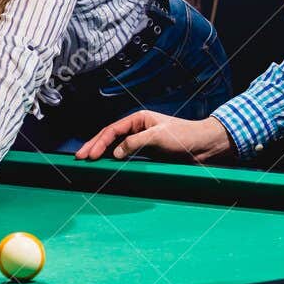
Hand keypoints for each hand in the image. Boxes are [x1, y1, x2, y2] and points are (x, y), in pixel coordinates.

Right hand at [76, 111, 232, 163]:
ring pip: (116, 145)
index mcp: (139, 119)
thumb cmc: (185, 136)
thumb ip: (135, 143)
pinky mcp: (148, 152)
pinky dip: (115, 159)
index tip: (89, 154)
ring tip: (88, 160)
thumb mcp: (158, 137)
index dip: (99, 142)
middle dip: (94, 146)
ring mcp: (141, 140)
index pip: (113, 130)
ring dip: (102, 152)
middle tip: (80, 157)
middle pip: (110, 136)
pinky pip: (126, 154)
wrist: (204, 146)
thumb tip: (115, 152)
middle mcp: (138, 128)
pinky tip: (107, 164)